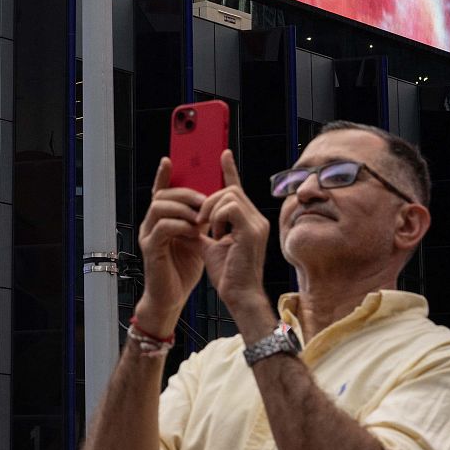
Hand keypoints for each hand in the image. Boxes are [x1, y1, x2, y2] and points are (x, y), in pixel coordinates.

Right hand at [135, 158, 207, 333]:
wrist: (171, 298)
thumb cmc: (182, 270)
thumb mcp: (195, 240)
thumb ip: (197, 222)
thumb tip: (210, 205)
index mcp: (161, 221)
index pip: (160, 193)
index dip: (162, 175)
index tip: (169, 159)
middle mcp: (150, 225)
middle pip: (162, 195)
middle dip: (185, 193)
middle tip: (205, 200)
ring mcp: (148, 236)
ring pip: (160, 207)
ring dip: (183, 208)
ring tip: (200, 217)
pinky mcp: (150, 249)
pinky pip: (163, 228)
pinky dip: (180, 226)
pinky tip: (193, 232)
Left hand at [198, 151, 270, 317]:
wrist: (239, 295)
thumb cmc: (228, 275)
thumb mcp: (212, 246)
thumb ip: (206, 229)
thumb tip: (192, 219)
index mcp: (248, 221)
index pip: (238, 189)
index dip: (230, 169)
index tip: (223, 153)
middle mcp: (257, 218)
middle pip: (230, 189)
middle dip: (209, 200)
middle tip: (200, 221)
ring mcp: (257, 223)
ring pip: (229, 195)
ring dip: (211, 210)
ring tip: (208, 230)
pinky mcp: (252, 230)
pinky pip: (230, 208)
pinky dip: (217, 218)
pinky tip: (216, 235)